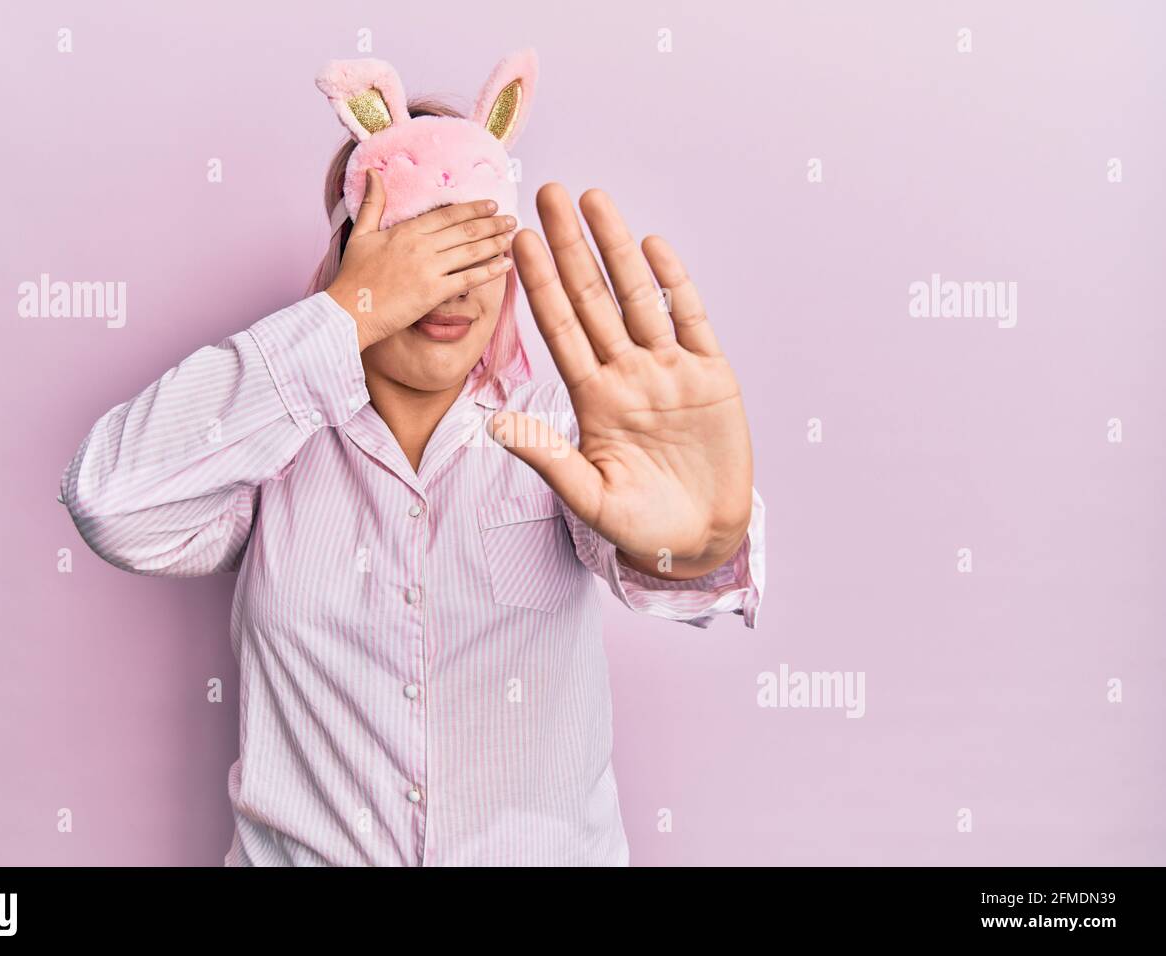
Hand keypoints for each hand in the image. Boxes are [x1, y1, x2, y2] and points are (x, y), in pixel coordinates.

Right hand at [325, 169, 517, 349]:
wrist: (347, 312)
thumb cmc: (352, 277)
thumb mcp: (359, 234)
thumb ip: (372, 203)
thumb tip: (372, 172)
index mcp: (405, 231)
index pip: (446, 215)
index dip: (471, 208)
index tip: (490, 205)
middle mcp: (420, 246)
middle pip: (464, 230)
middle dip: (491, 223)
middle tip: (511, 219)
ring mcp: (428, 269)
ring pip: (470, 251)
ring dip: (495, 242)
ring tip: (512, 236)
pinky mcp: (433, 293)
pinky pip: (468, 279)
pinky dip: (490, 271)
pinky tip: (506, 265)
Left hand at [491, 184, 752, 579]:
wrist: (699, 541)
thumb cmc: (640, 525)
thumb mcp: (590, 496)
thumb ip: (547, 457)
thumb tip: (495, 424)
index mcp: (592, 399)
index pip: (559, 328)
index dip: (538, 283)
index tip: (515, 240)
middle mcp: (625, 373)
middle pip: (592, 297)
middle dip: (569, 246)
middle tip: (547, 193)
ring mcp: (668, 370)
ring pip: (637, 297)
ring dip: (616, 249)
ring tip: (595, 200)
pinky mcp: (710, 375)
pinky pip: (689, 320)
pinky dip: (673, 284)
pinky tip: (653, 246)